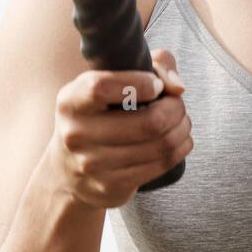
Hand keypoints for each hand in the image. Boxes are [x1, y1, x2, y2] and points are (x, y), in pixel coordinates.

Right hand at [51, 48, 191, 209]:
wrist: (69, 170)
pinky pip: (161, 165)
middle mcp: (76, 134)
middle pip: (149, 122)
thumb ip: (153, 64)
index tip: (155, 85)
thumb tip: (177, 87)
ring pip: (161, 145)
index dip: (139, 84)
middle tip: (177, 105)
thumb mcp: (112, 80)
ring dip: (182, 129)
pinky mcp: (111, 187)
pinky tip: (179, 140)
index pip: (101, 88)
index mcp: (71, 102)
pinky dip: (180, 149)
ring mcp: (92, 165)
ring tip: (181, 121)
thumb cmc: (101, 113)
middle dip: (176, 109)